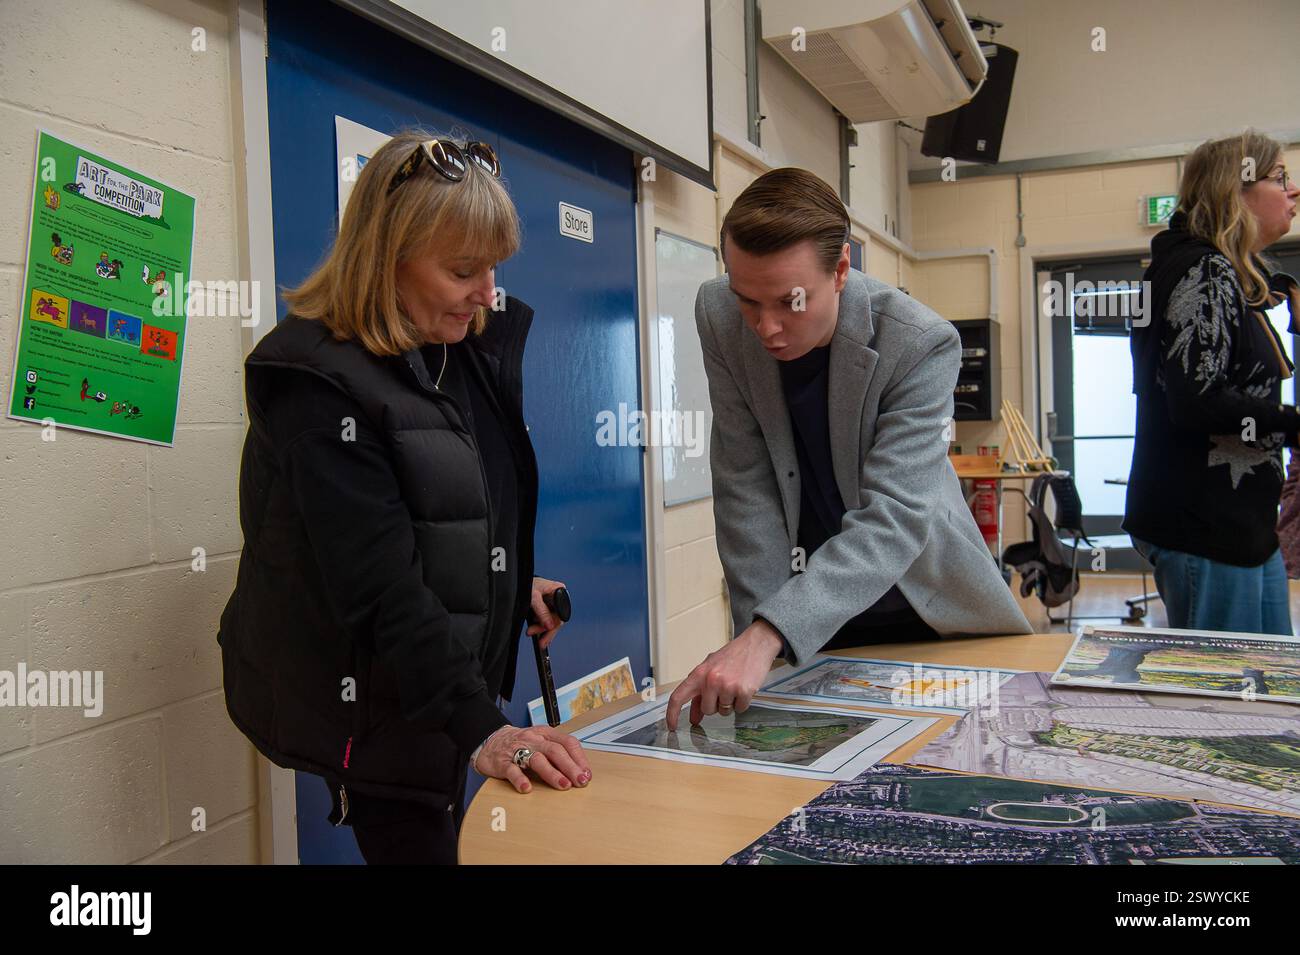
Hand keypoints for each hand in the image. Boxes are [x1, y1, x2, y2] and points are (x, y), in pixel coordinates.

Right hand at [474, 725, 591, 793]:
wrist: (490, 741)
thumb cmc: (521, 744)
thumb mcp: (541, 742)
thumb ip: (558, 753)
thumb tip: (580, 772)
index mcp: (545, 734)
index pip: (567, 742)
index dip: (579, 758)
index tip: (587, 773)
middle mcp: (533, 740)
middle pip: (555, 750)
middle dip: (570, 766)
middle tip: (580, 781)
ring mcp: (518, 750)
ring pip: (537, 759)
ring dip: (552, 773)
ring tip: (563, 785)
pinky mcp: (503, 762)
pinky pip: (512, 770)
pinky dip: (520, 779)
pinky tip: (527, 788)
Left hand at [527, 576, 566, 648]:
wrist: (518, 582)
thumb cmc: (526, 584)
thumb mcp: (533, 596)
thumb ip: (542, 611)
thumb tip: (550, 626)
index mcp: (559, 590)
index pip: (561, 611)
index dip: (554, 622)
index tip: (548, 630)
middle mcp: (558, 597)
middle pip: (557, 618)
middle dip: (547, 630)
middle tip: (541, 642)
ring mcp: (552, 604)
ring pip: (552, 622)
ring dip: (543, 631)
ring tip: (536, 637)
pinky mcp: (546, 609)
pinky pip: (547, 621)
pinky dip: (542, 629)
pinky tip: (539, 635)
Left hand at [664, 619, 783, 730]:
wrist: (755, 645)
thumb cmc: (731, 656)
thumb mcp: (710, 669)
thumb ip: (699, 691)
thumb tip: (694, 717)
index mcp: (699, 673)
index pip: (678, 696)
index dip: (672, 714)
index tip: (672, 726)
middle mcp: (711, 680)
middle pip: (707, 710)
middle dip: (715, 705)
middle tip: (724, 690)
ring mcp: (727, 686)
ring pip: (724, 711)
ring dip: (730, 703)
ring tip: (735, 685)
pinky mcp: (743, 691)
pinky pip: (740, 709)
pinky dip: (742, 702)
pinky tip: (744, 687)